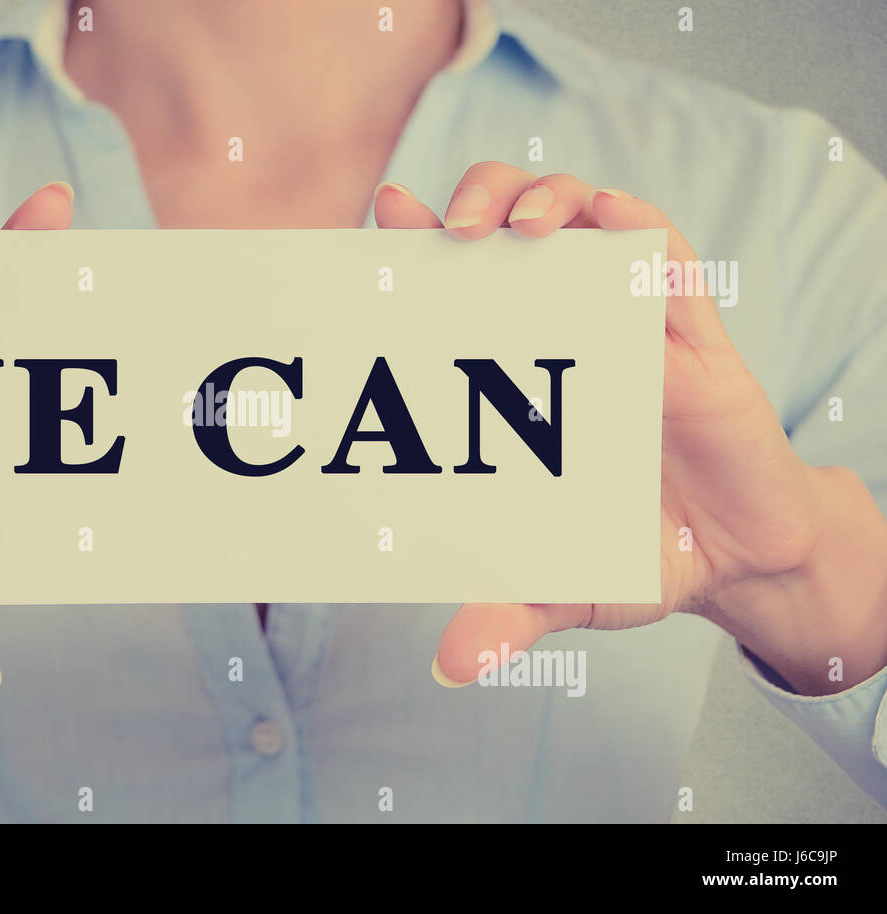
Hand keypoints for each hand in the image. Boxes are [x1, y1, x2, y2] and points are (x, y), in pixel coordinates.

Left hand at [375, 163, 886, 695]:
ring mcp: (632, 324)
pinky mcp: (698, 334)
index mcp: (524, 372)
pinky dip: (640, 235)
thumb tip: (452, 667)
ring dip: (554, 198)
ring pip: (591, 216)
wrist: (737, 559)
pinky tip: (618, 234)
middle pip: (516, 220)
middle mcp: (572, 331)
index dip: (420, 240)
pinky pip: (670, 259)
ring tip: (525, 228)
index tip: (384, 217)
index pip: (462, 281)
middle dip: (481, 198)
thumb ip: (509, 614)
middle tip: (452, 230)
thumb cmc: (634, 555)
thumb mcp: (563, 587)